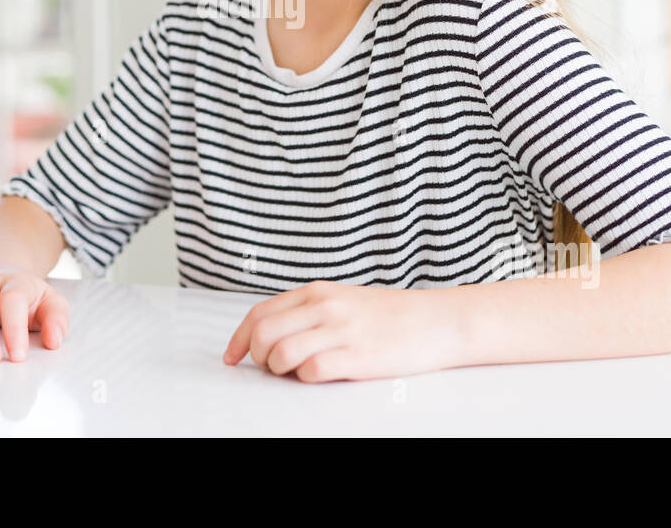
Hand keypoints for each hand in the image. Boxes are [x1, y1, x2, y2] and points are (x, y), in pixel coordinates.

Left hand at [221, 280, 456, 382]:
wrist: (437, 321)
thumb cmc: (390, 315)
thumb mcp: (343, 300)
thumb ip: (309, 312)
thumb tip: (271, 334)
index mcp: (317, 293)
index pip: (260, 313)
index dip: (238, 339)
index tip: (232, 357)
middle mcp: (324, 308)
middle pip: (263, 334)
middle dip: (258, 357)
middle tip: (272, 367)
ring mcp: (341, 331)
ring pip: (281, 353)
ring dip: (280, 370)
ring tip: (297, 372)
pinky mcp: (358, 356)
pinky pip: (312, 370)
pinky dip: (306, 378)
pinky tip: (321, 375)